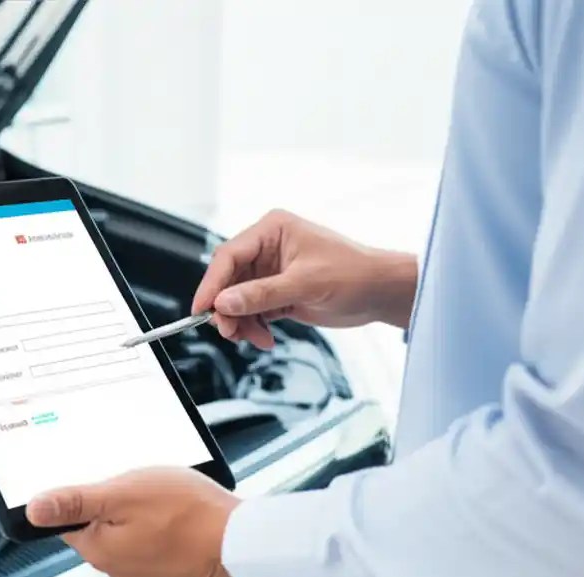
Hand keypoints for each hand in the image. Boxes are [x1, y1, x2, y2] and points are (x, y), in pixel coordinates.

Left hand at [26, 467, 241, 576]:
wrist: (242, 543)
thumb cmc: (189, 516)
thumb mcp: (123, 495)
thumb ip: (75, 502)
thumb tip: (32, 510)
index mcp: (97, 549)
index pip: (65, 517)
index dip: (74, 490)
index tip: (89, 472)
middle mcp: (115, 563)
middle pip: (93, 520)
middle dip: (106, 495)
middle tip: (130, 476)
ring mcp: (141, 564)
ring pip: (122, 524)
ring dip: (132, 504)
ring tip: (155, 488)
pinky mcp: (165, 561)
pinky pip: (146, 532)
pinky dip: (153, 515)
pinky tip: (170, 503)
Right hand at [191, 209, 417, 348]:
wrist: (381, 293)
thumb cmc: (355, 273)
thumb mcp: (305, 283)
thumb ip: (261, 294)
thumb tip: (224, 303)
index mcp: (272, 231)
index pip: (229, 256)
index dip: (211, 284)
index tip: (202, 309)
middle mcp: (267, 249)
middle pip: (228, 280)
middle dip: (227, 309)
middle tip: (229, 331)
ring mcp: (271, 272)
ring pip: (236, 300)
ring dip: (241, 323)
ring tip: (257, 338)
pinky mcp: (276, 293)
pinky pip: (251, 312)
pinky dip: (253, 327)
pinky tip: (265, 338)